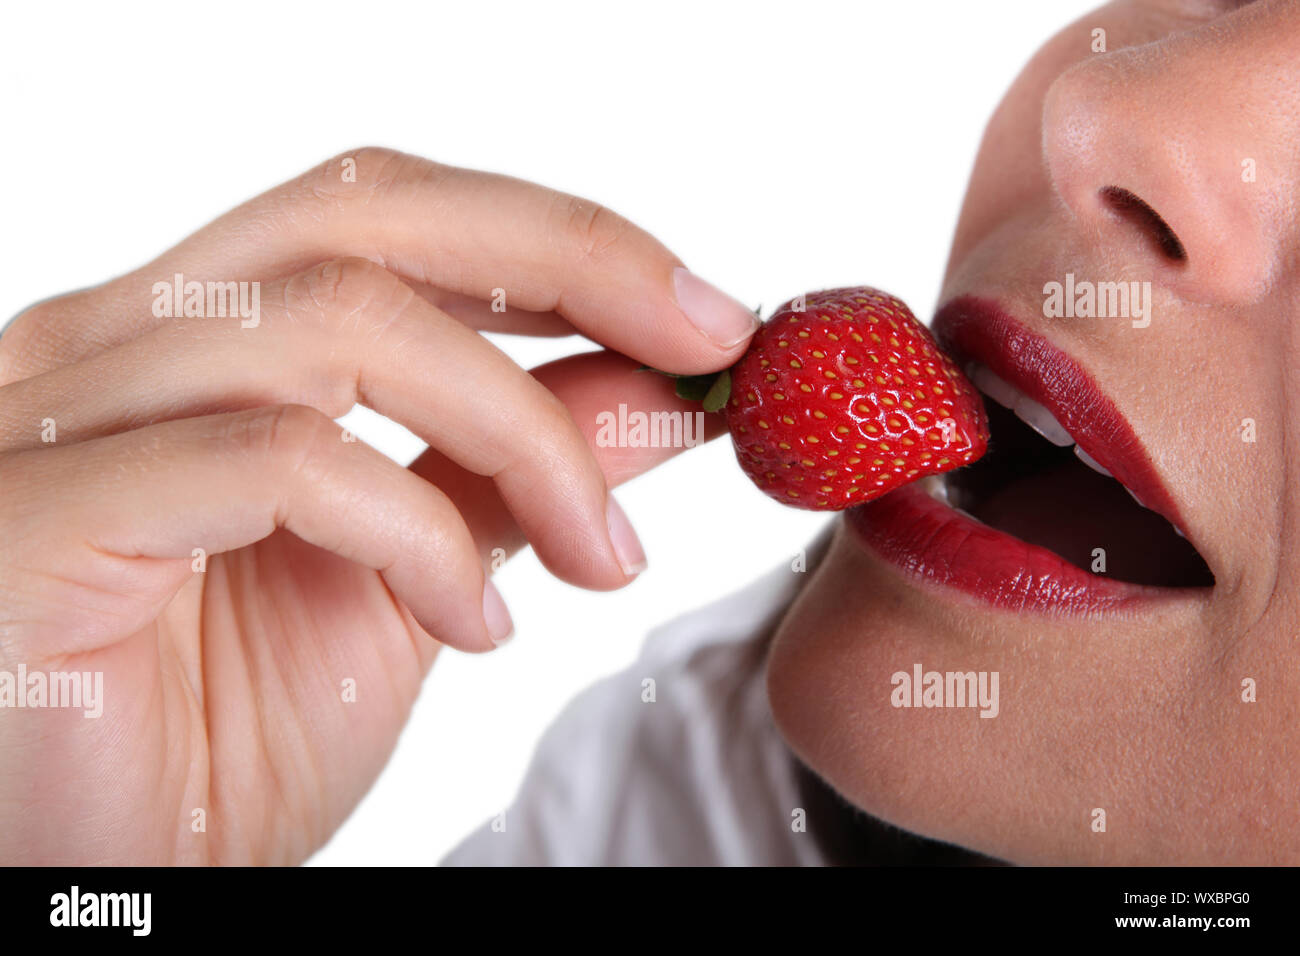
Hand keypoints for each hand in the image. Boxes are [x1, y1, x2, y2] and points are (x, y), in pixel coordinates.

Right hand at [0, 148, 755, 863]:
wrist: (111, 880)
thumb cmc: (226, 735)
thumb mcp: (420, 577)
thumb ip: (516, 467)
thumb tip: (659, 386)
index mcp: (194, 338)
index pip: (390, 213)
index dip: (565, 243)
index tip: (709, 319)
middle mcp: (112, 341)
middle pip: (365, 216)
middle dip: (570, 265)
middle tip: (704, 353)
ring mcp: (60, 413)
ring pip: (340, 323)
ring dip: (521, 431)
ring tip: (598, 553)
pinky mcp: (37, 510)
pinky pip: (281, 457)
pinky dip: (419, 531)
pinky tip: (475, 625)